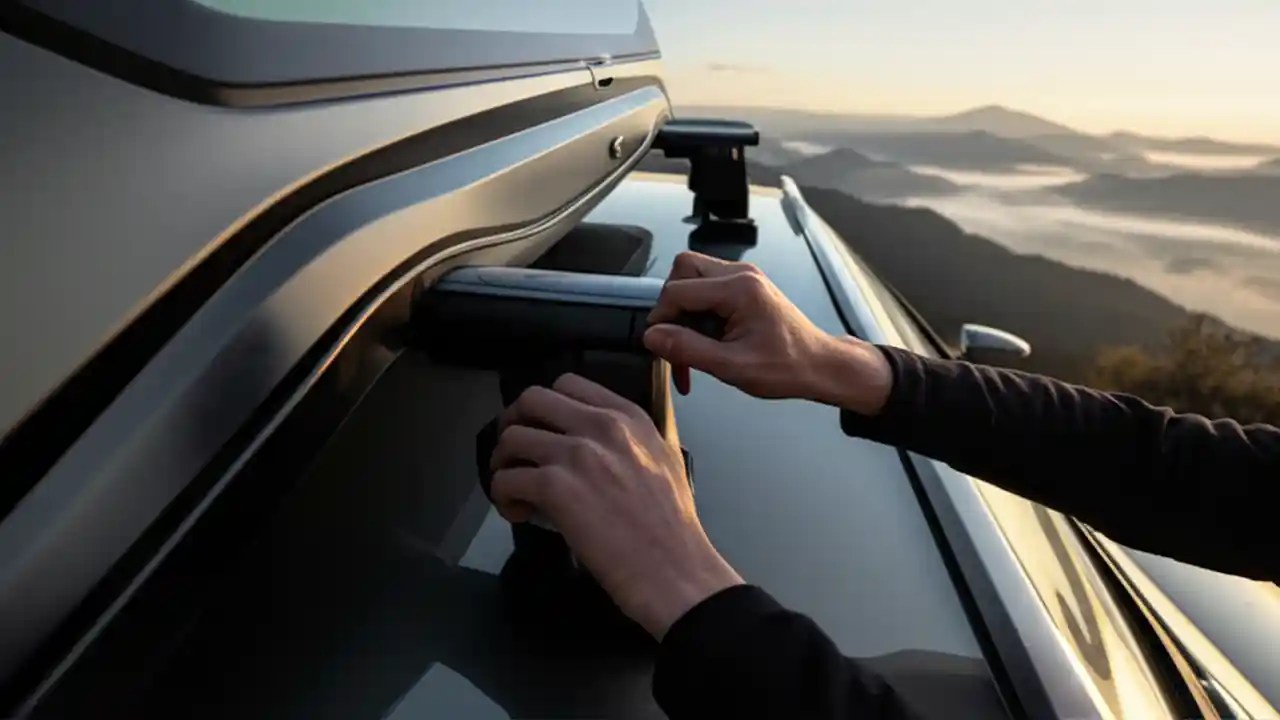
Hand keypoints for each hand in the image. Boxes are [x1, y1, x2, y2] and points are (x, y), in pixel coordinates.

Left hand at [489, 373, 743, 638]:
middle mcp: (602, 425)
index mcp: (630, 417)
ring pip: (511, 437)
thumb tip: (596, 442)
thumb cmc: (673, 528)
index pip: (569, 383)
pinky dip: (502, 496)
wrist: (675, 570)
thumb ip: (632, 440)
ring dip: (503, 463)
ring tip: (514, 489)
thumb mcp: (664, 460)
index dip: (545, 407)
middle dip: (514, 423)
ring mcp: (577, 453)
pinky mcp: (556, 487)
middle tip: (516, 453)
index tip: (542, 430)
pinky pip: (505, 479)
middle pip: (531, 399)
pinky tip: (517, 513)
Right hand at [644, 252, 892, 414]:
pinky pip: (708, 287)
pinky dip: (698, 311)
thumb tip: (651, 336)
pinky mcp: (745, 286)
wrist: (818, 365)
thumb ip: (688, 349)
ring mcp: (744, 277)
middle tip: (675, 339)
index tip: (661, 346)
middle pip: (683, 270)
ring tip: (692, 342)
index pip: (677, 290)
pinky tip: (706, 339)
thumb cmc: (785, 367)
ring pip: (692, 276)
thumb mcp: (731, 366)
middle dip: (671, 306)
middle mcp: (741, 274)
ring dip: (684, 309)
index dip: (661, 319)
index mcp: (739, 289)